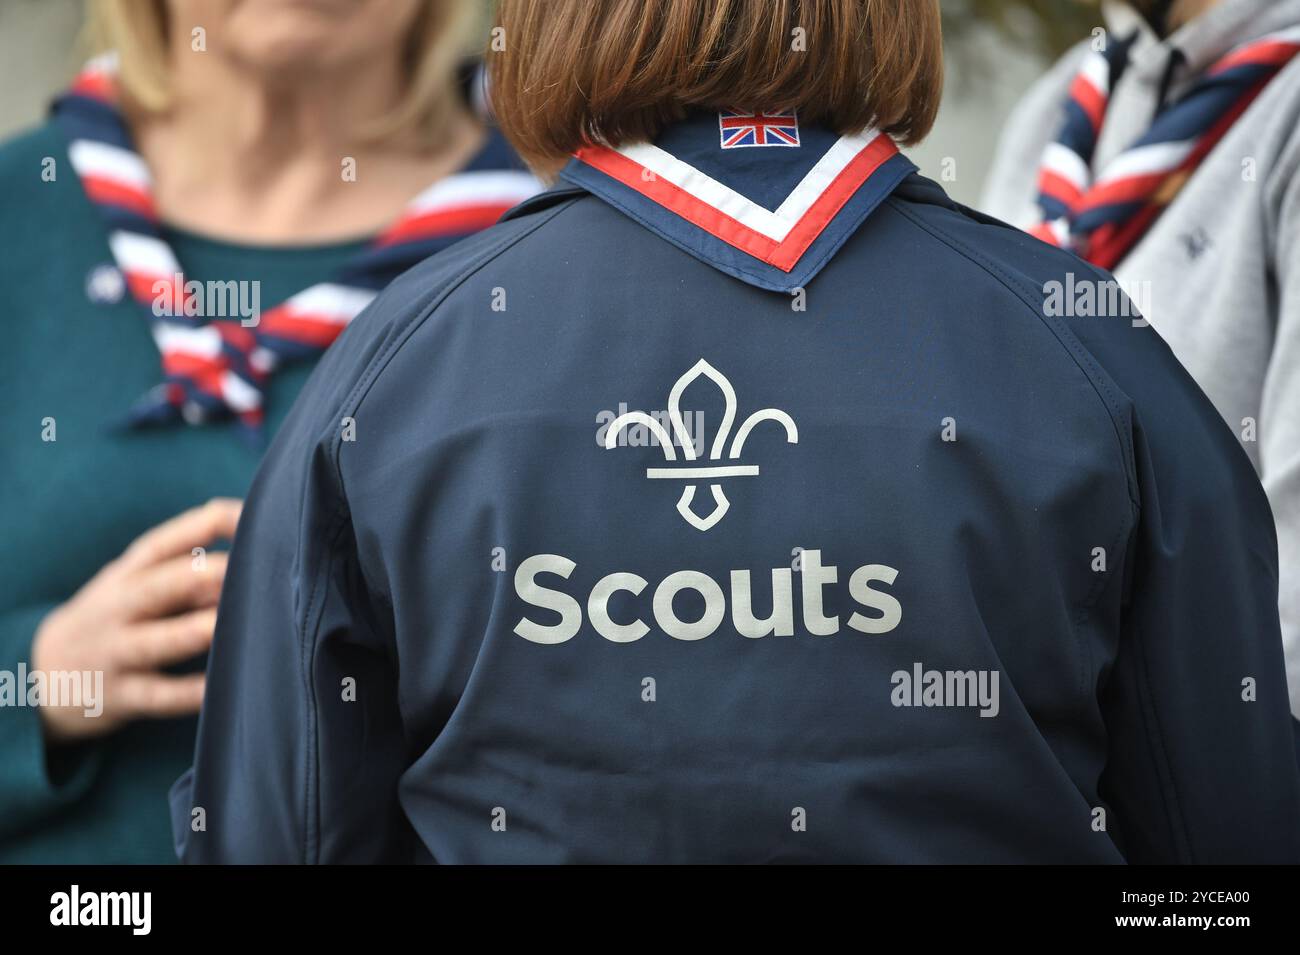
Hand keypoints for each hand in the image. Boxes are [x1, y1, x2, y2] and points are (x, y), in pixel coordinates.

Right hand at [31, 498, 241, 742]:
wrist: (41, 674)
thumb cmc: (116, 618)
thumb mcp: (136, 587)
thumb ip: (188, 574)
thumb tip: (250, 565)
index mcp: (127, 574)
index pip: (163, 542)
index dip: (206, 525)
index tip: (250, 515)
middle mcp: (118, 608)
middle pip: (158, 586)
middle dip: (200, 575)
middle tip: (243, 566)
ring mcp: (115, 652)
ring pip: (156, 640)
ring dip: (193, 631)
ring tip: (228, 623)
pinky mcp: (119, 696)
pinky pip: (157, 695)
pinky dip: (187, 694)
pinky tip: (217, 688)